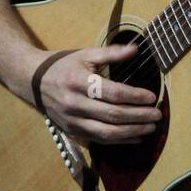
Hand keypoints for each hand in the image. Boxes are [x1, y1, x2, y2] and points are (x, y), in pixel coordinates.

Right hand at [32, 43, 162, 144]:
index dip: (135, 96)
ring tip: (150, 128)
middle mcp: (74, 104)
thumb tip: (135, 49)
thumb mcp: (85, 54)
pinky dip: (120, 140)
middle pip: (112, 115)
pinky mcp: (73, 132)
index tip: (152, 97)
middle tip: (157, 115)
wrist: (33, 81)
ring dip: (132, 132)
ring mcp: (73, 121)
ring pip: (107, 133)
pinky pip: (100, 140)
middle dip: (138, 116)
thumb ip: (111, 53)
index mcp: (78, 82)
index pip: (113, 93)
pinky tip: (136, 137)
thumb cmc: (64, 65)